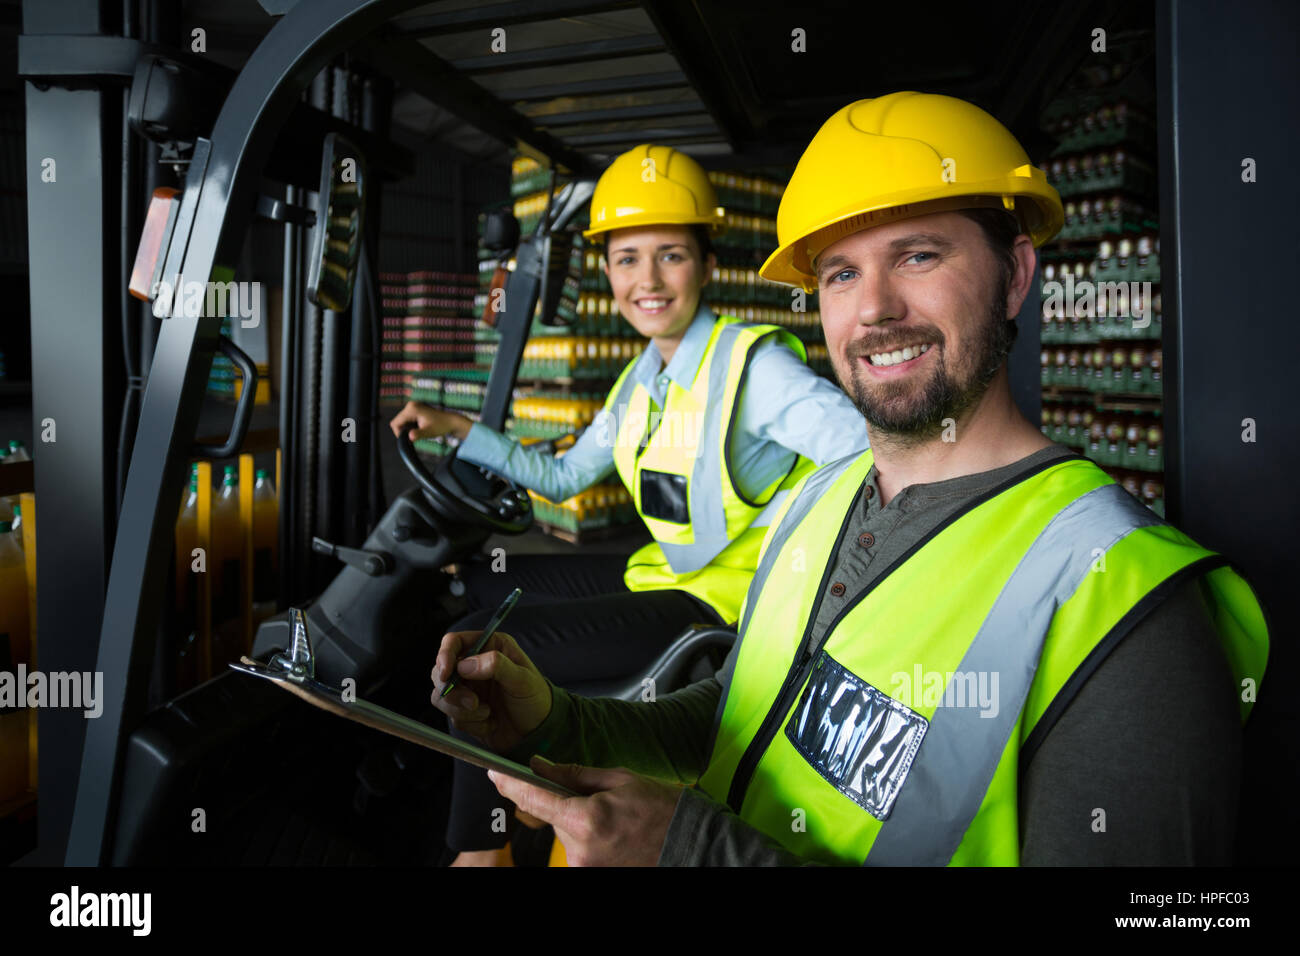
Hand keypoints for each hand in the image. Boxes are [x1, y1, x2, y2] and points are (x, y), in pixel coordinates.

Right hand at [389, 401, 471, 441]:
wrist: (451, 421)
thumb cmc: (441, 426)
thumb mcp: (429, 432)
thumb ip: (418, 434)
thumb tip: (410, 437)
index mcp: (412, 409)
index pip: (395, 423)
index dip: (399, 433)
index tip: (409, 439)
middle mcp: (411, 405)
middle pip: (397, 421)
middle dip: (403, 431)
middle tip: (414, 437)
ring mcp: (413, 406)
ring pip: (402, 421)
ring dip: (407, 428)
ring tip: (418, 432)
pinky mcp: (415, 409)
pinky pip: (407, 419)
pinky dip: (410, 426)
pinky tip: (419, 428)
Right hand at [430, 630, 551, 752]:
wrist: (538, 733)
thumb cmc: (536, 700)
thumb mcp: (523, 680)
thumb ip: (497, 666)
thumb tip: (466, 664)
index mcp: (490, 647)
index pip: (455, 642)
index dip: (444, 656)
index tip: (445, 674)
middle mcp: (475, 665)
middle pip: (440, 670)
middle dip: (453, 691)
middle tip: (473, 703)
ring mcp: (468, 688)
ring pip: (442, 696)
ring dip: (462, 710)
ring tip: (488, 713)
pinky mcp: (464, 710)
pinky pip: (453, 716)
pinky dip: (471, 723)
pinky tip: (491, 723)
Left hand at [488, 758, 682, 865]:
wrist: (689, 843)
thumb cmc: (661, 809)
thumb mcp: (618, 779)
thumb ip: (574, 774)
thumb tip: (539, 766)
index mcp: (587, 819)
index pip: (535, 799)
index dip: (511, 784)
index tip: (495, 773)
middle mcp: (581, 848)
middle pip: (553, 815)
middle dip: (566, 801)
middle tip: (597, 796)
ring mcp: (585, 866)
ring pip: (566, 831)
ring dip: (579, 820)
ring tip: (614, 817)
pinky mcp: (590, 873)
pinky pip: (577, 846)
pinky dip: (588, 835)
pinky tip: (613, 831)